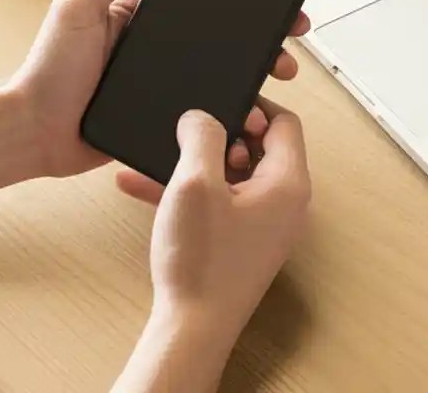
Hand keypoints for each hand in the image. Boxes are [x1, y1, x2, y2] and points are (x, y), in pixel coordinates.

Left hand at [4, 0, 310, 178]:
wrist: (33, 135)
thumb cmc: (47, 70)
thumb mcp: (76, 4)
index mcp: (141, 16)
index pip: (200, 2)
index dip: (239, 0)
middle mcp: (157, 51)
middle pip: (222, 40)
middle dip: (262, 39)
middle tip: (290, 40)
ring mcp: (163, 87)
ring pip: (222, 79)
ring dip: (255, 78)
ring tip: (278, 78)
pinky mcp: (164, 122)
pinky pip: (205, 117)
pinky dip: (232, 116)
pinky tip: (252, 116)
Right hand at [129, 100, 311, 338]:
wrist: (192, 327)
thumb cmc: (201, 262)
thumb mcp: (195, 183)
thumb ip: (202, 136)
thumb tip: (202, 116)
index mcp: (287, 183)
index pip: (285, 122)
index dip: (253, 104)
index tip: (220, 100)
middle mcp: (285, 203)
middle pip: (261, 146)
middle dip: (221, 133)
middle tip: (190, 133)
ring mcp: (264, 225)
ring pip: (234, 174)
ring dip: (198, 161)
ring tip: (160, 155)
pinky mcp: (241, 242)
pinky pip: (218, 202)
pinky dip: (189, 190)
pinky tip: (140, 185)